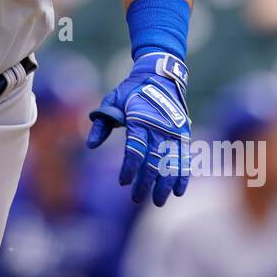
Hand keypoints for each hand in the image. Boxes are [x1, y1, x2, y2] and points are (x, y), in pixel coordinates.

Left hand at [86, 51, 189, 205]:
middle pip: (153, 162)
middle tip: (136, 199)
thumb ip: (101, 123)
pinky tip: (179, 191)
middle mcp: (159, 128)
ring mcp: (173, 131)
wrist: (159, 75)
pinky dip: (183, 175)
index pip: (135, 150)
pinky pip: (185, 157)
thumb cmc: (131, 91)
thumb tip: (91, 145)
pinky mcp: (183, 133)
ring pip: (171, 164)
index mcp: (139, 120)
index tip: (123, 182)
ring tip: (158, 201)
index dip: (129, 169)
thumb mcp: (112, 101)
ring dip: (165, 185)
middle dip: (145, 183)